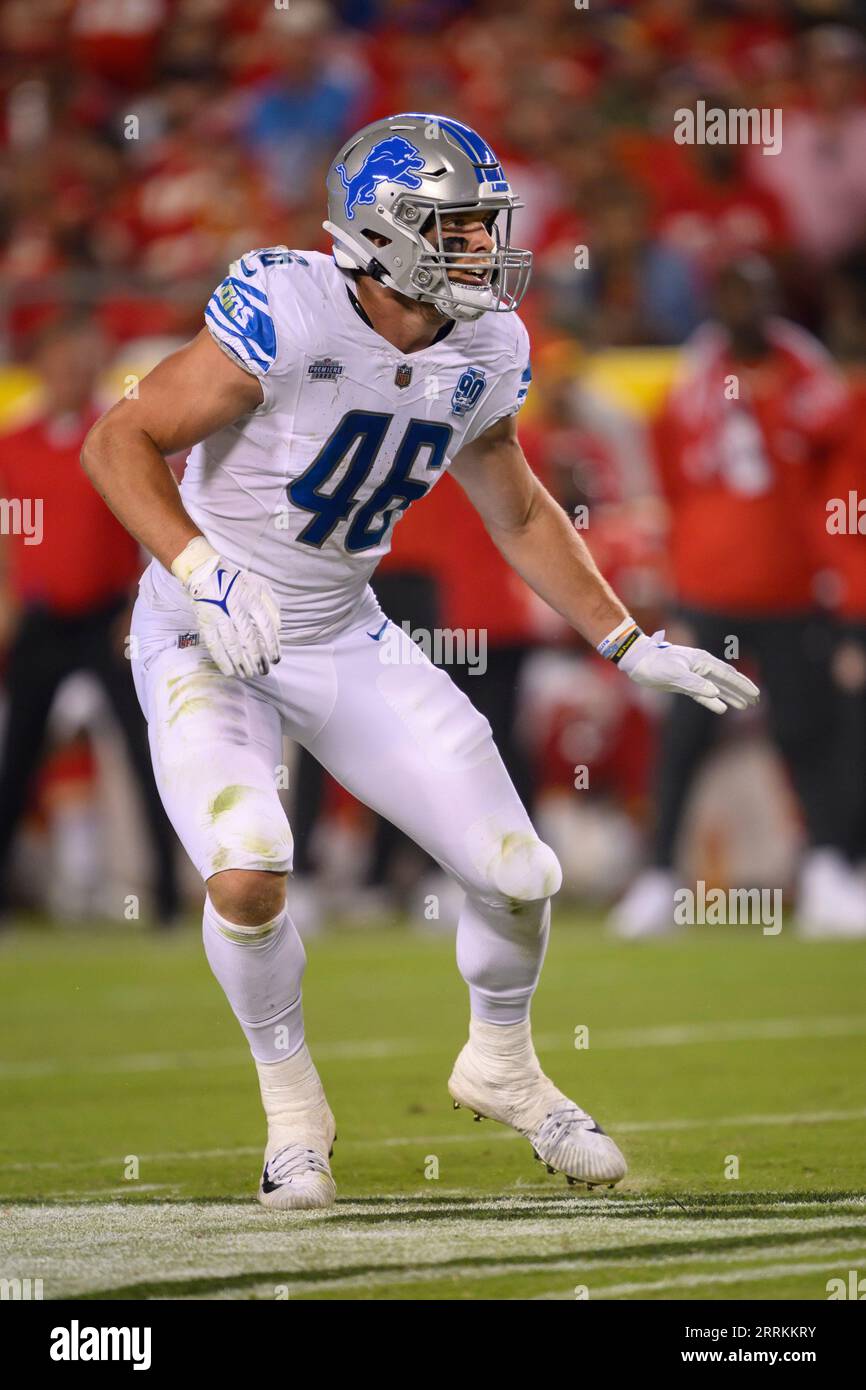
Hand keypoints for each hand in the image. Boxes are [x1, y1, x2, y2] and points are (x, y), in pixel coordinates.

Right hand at [184, 552, 280, 678]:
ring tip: (249, 674)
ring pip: (231, 644)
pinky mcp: (205, 622)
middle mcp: (235, 607)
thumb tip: (279, 627)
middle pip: (249, 638)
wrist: (206, 571)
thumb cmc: (236, 581)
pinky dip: (222, 660)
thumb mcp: (259, 585)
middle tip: (264, 671)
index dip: (273, 645)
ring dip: (241, 663)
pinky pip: (214, 645)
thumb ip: (272, 604)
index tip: (276, 659)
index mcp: (251, 599)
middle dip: (258, 658)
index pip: (266, 626)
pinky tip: (230, 671)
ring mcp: (218, 615)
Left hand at [618, 629, 758, 713]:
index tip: (755, 693)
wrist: (637, 661)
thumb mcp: (674, 674)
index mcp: (702, 661)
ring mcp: (693, 676)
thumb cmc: (654, 664)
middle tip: (756, 699)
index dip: (742, 685)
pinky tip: (722, 707)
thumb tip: (715, 693)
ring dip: (730, 696)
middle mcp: (701, 668)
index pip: (727, 675)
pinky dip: (714, 700)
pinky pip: (703, 694)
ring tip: (744, 705)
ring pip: (717, 687)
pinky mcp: (684, 684)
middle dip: (741, 689)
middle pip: (726, 680)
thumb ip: (695, 684)